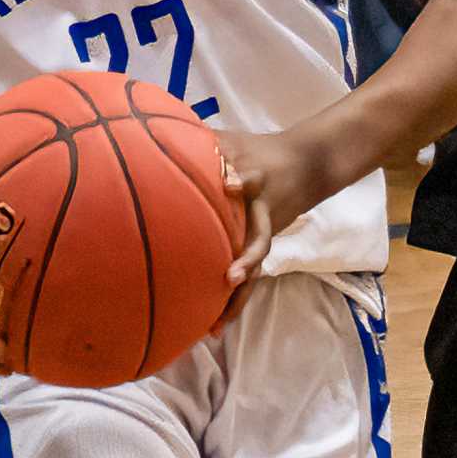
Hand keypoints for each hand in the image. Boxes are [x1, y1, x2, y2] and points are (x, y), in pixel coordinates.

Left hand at [209, 128, 322, 331]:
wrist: (308, 163)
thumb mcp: (233, 138)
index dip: (242, 180)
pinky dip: (234, 301)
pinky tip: (213, 327)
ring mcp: (265, 230)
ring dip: (238, 295)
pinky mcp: (263, 244)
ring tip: (217, 323)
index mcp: (255, 177)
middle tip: (230, 276)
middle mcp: (263, 209)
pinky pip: (250, 276)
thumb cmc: (258, 149)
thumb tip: (148, 130)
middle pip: (260, 237)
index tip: (231, 183)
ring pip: (256, 267)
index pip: (250, 177)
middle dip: (247, 258)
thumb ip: (200, 140)